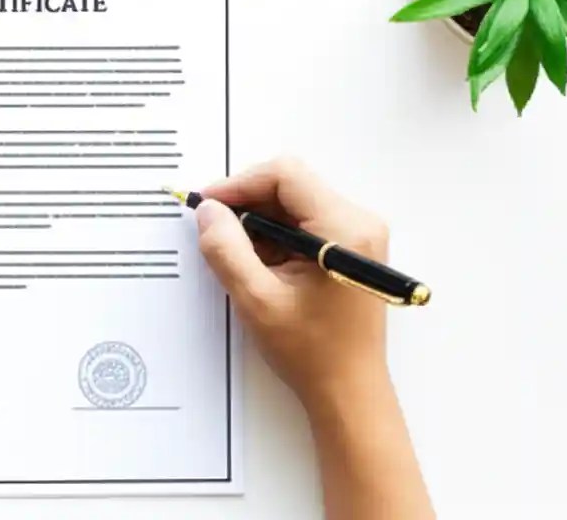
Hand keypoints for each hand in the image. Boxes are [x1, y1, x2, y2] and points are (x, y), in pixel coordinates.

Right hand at [195, 158, 389, 409]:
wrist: (348, 390)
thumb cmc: (311, 352)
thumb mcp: (257, 299)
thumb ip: (227, 249)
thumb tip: (208, 211)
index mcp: (344, 229)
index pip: (285, 176)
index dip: (240, 184)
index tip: (208, 207)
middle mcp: (358, 223)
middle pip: (291, 186)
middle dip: (247, 203)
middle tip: (215, 231)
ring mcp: (357, 236)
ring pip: (294, 204)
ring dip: (260, 223)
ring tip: (240, 258)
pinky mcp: (350, 249)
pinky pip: (304, 223)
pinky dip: (275, 236)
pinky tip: (261, 266)